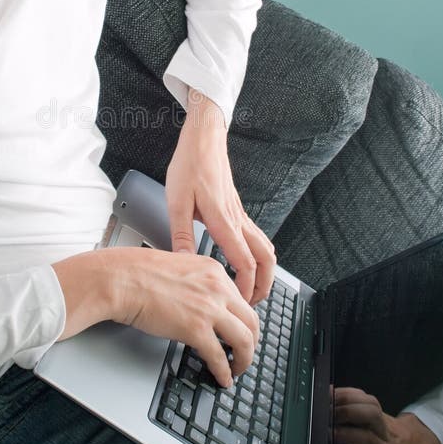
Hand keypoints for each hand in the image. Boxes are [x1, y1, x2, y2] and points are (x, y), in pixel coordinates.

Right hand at [52, 245, 258, 386]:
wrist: (121, 279)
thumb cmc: (137, 272)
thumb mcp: (178, 266)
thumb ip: (195, 282)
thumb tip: (198, 302)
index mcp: (213, 271)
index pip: (242, 300)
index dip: (244, 320)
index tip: (241, 331)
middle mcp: (218, 288)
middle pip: (251, 320)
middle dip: (252, 342)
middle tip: (245, 353)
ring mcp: (209, 309)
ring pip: (244, 340)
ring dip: (245, 359)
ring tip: (238, 369)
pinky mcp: (196, 330)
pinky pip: (219, 357)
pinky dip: (225, 372)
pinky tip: (222, 378)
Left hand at [165, 89, 275, 304]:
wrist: (204, 139)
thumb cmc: (190, 165)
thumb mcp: (176, 201)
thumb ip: (180, 234)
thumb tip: (182, 262)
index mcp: (223, 220)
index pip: (244, 262)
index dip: (246, 287)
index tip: (240, 303)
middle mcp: (238, 219)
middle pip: (266, 258)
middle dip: (264, 284)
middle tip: (252, 304)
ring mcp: (241, 214)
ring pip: (266, 248)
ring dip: (264, 271)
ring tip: (250, 289)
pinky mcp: (238, 209)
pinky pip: (257, 237)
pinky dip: (258, 256)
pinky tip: (243, 262)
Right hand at [332, 387, 441, 443]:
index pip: (369, 441)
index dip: (350, 435)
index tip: (332, 434)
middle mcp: (387, 436)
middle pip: (372, 415)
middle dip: (347, 411)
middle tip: (326, 415)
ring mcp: (384, 420)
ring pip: (369, 403)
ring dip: (346, 399)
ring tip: (326, 404)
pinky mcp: (378, 409)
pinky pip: (364, 397)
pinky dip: (347, 394)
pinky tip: (333, 397)